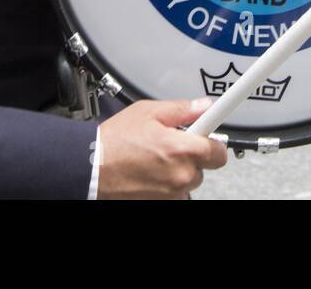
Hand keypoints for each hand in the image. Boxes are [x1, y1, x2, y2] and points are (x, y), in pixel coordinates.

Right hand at [97, 98, 228, 199]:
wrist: (90, 168)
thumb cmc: (114, 140)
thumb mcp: (148, 112)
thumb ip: (181, 110)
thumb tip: (204, 106)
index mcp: (181, 149)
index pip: (219, 151)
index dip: (214, 143)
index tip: (211, 138)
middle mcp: (181, 175)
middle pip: (203, 167)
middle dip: (191, 156)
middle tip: (169, 146)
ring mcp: (172, 194)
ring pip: (188, 181)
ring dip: (179, 172)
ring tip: (154, 160)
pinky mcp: (161, 205)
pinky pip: (175, 194)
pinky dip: (167, 186)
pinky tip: (150, 174)